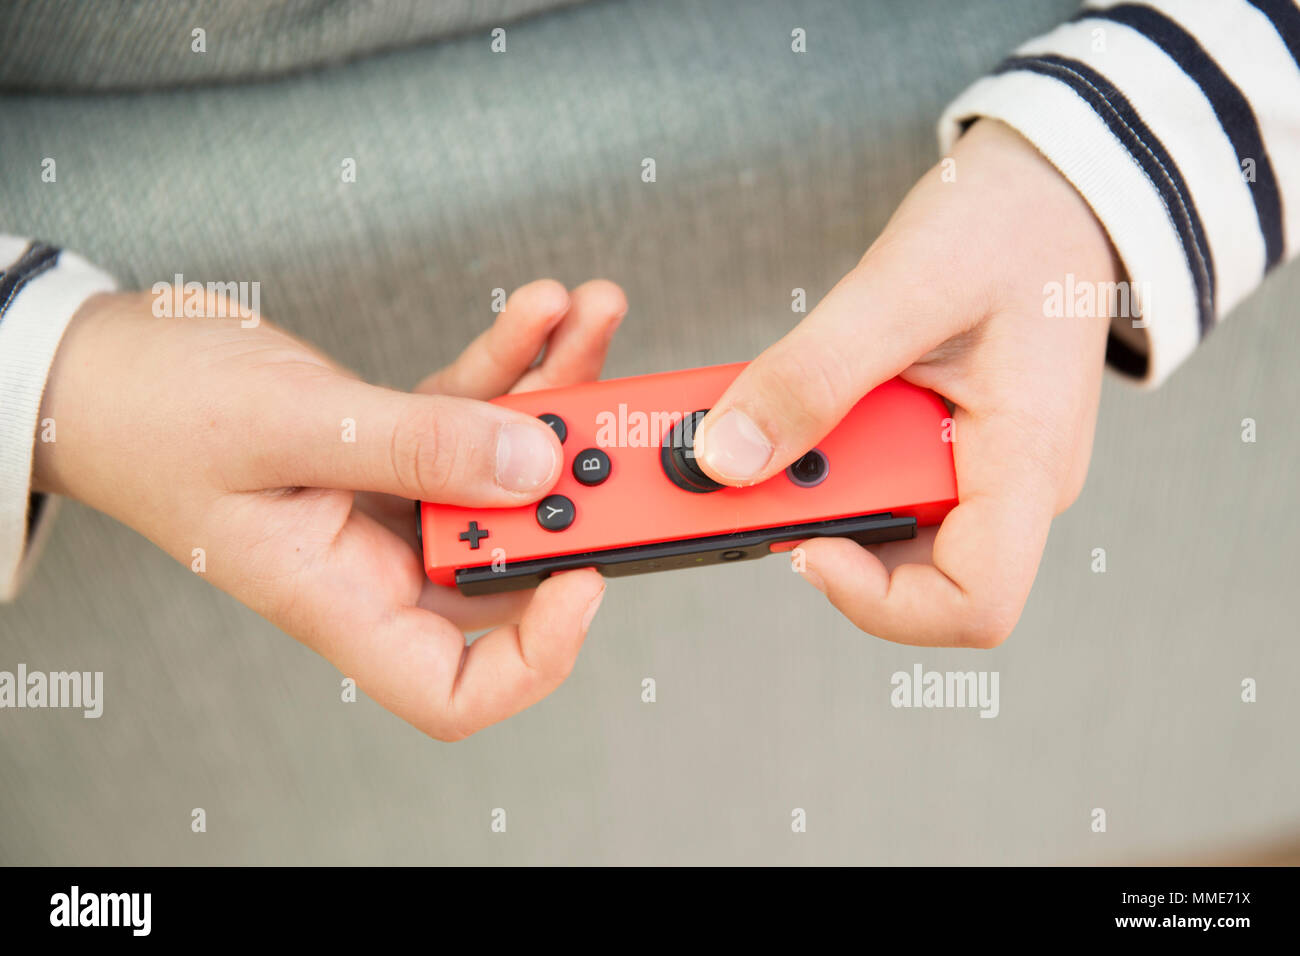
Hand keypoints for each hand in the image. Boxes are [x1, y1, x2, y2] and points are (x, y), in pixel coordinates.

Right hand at [34, 278, 626, 737]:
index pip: (453, 688)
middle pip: (508, 559)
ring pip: (506, 472)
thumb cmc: (151, 414)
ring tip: (587, 320)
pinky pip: (475, 411)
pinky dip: (510, 361)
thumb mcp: (286, 428)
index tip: (584, 577)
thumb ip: (412, 449)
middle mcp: (376, 560)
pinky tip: (539, 310)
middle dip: (575, 487)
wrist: (103, 364)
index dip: (536, 656)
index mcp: (339, 596)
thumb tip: (534, 468)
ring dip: (556, 398)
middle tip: (612, 414)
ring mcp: (390, 501)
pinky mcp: (395, 443)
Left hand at [694, 120, 1117, 647]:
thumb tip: (724, 460)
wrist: (1053, 192)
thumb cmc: (1008, 223)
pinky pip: (884, 486)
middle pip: (909, 569)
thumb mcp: (901, 285)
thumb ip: (814, 374)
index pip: (971, 606)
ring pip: (885, 527)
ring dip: (819, 484)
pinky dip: (832, 457)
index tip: (804, 542)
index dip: (876, 599)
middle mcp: (1012, 490)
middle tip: (758, 446)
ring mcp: (985, 476)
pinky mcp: (956, 455)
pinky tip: (813, 403)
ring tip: (786, 410)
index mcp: (1027, 462)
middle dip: (820, 520)